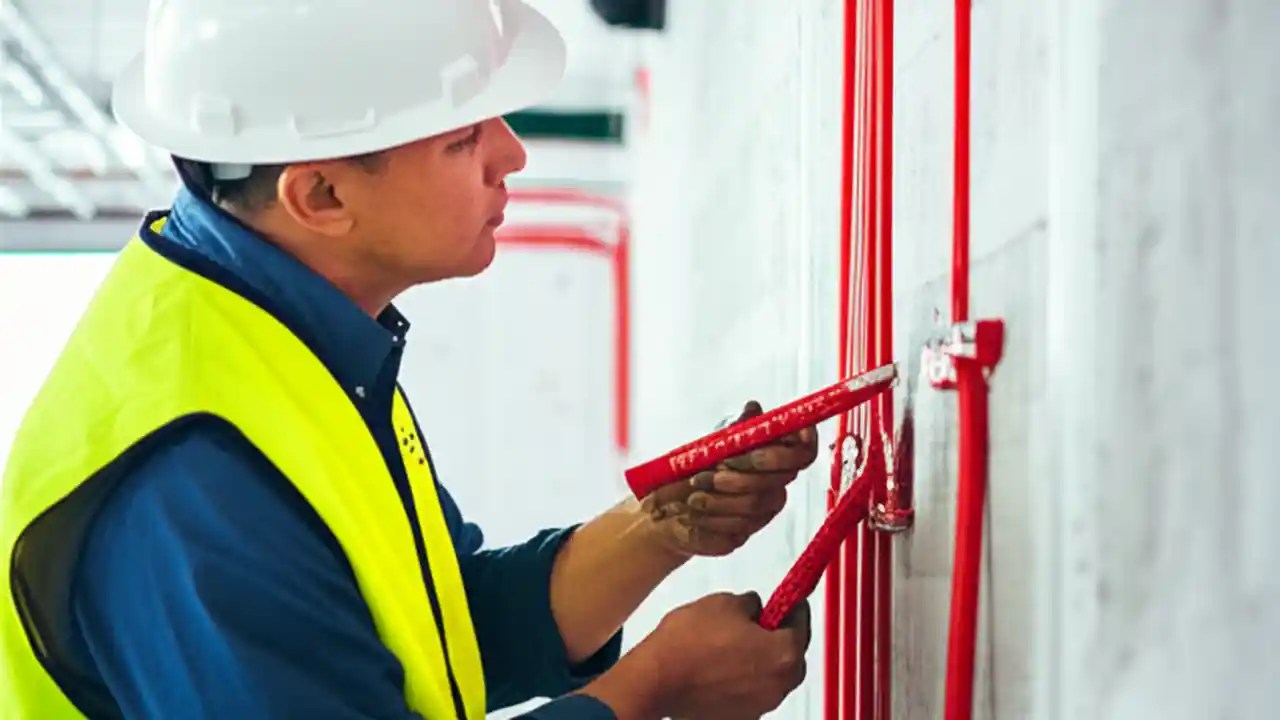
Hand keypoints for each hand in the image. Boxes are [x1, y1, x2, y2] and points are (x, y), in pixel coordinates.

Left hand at [642, 401, 819, 556]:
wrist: (671, 501)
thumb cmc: (700, 464)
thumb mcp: (716, 439)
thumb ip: (739, 427)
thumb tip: (753, 409)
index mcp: (777, 455)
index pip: (803, 453)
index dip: (783, 453)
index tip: (750, 449)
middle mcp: (778, 483)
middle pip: (776, 481)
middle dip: (740, 476)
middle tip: (708, 473)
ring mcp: (764, 511)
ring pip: (753, 505)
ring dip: (718, 499)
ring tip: (691, 493)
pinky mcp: (745, 533)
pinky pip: (735, 529)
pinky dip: (708, 518)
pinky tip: (689, 512)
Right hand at [642, 591, 810, 719]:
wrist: (656, 680)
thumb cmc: (689, 642)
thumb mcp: (725, 603)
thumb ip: (752, 603)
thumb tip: (756, 608)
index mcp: (784, 655)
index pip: (801, 623)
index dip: (792, 606)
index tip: (789, 600)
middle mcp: (779, 686)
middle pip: (790, 655)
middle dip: (778, 636)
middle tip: (761, 621)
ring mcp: (760, 706)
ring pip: (770, 675)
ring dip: (760, 659)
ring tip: (733, 643)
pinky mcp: (740, 718)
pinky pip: (750, 692)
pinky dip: (743, 679)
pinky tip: (722, 665)